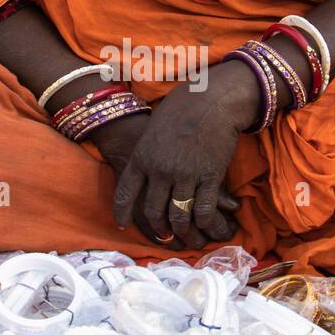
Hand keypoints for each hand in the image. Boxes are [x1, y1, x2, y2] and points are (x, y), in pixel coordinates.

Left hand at [111, 62, 258, 248]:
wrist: (211, 99)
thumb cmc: (182, 108)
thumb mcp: (153, 129)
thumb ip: (147, 151)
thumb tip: (144, 167)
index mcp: (141, 157)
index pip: (125, 193)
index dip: (123, 212)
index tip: (124, 225)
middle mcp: (159, 170)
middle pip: (152, 211)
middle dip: (157, 228)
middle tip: (162, 236)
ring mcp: (184, 175)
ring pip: (177, 216)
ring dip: (180, 231)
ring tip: (183, 236)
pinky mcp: (209, 177)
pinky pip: (203, 210)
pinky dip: (203, 224)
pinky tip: (205, 226)